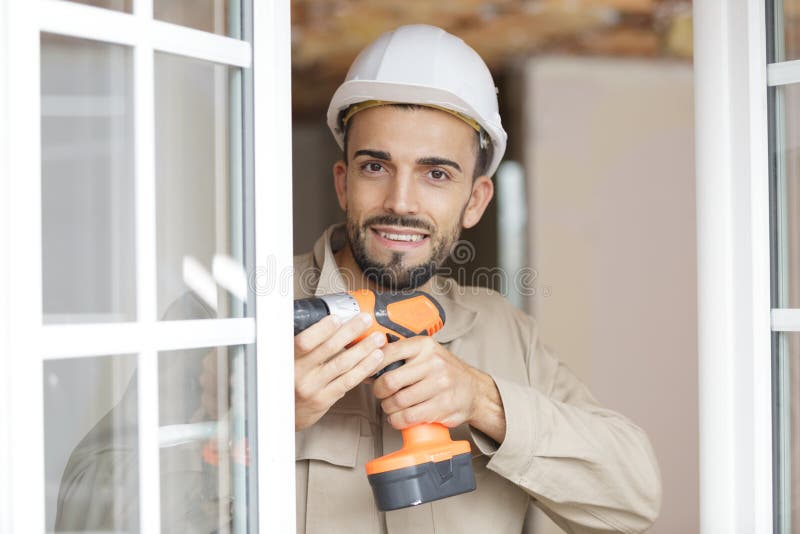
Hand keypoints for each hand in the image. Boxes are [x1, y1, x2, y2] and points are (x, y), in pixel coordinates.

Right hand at [294, 313, 386, 430]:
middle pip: (328, 349)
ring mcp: (312, 388)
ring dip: (362, 349)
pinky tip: (375, 358)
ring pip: (342, 365)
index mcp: (288, 359)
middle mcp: (299, 374)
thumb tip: (324, 321)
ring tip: (377, 338)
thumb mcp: (284, 359)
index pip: (304, 342)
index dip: (322, 329)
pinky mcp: (324, 400)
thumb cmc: (288, 379)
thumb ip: (300, 343)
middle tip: (365, 320)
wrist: (282, 412)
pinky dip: (364, 368)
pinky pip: (348, 381)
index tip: (337, 318)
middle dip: (350, 332)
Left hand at [372, 337, 502, 438]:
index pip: (388, 352)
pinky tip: (399, 417)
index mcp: (424, 346)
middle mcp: (432, 363)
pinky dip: (397, 420)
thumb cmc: (444, 372)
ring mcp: (439, 385)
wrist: (474, 390)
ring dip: (388, 408)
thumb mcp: (426, 354)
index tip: (368, 374)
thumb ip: (401, 356)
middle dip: (379, 392)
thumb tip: (367, 364)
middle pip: (389, 381)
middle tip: (381, 394)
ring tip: (391, 407)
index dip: (371, 366)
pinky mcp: (442, 406)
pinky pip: (408, 417)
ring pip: (397, 402)